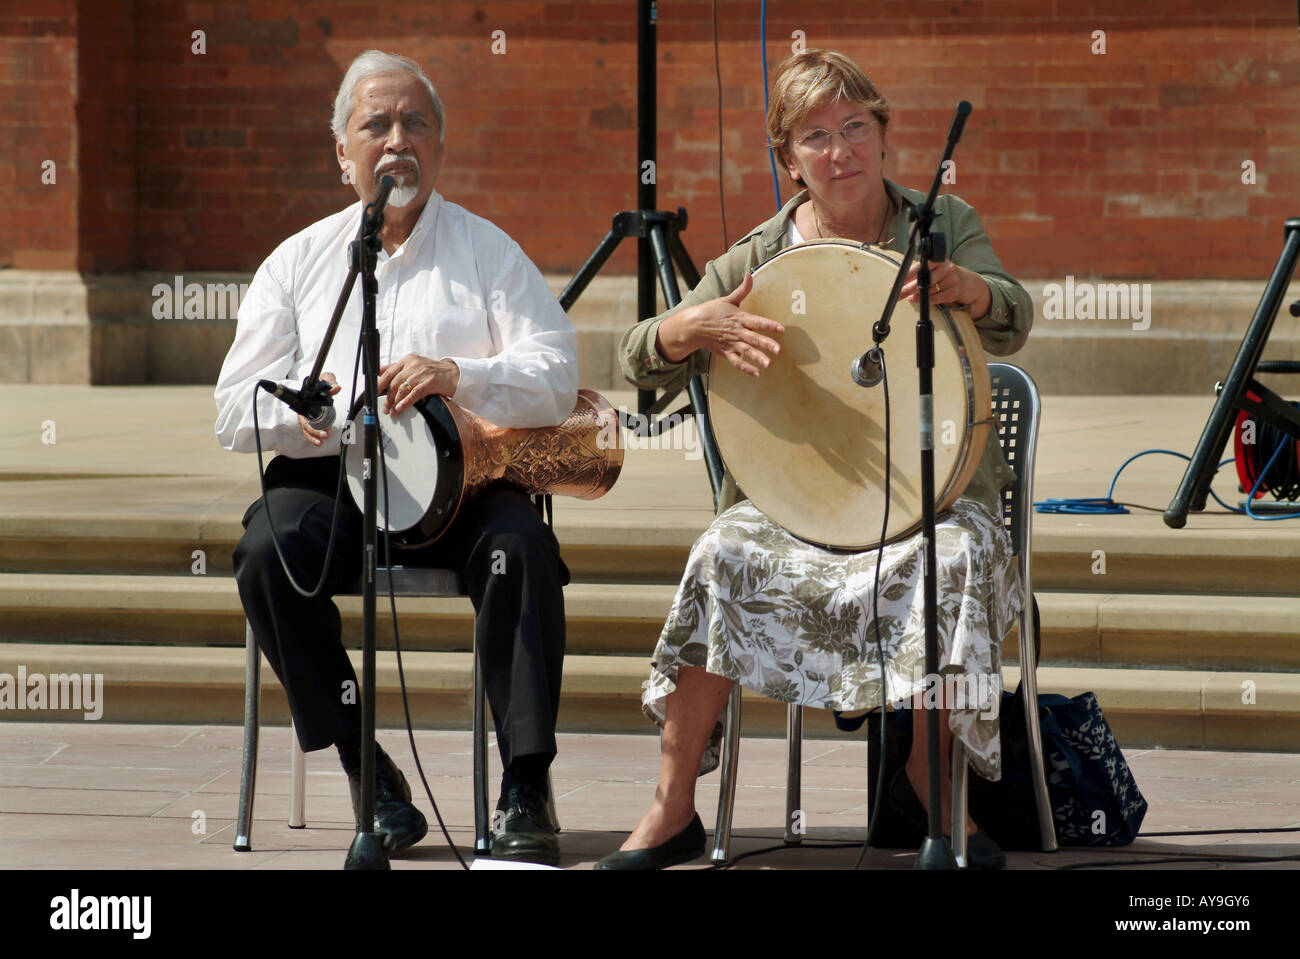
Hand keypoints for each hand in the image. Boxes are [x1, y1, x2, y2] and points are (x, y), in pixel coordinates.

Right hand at [298, 372, 340, 446]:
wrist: (320, 385)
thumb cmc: (320, 385)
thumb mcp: (326, 381)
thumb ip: (331, 384)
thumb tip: (337, 388)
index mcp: (304, 404)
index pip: (303, 416)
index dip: (310, 424)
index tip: (319, 427)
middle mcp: (303, 413)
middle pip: (305, 426)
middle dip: (314, 432)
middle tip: (325, 434)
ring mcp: (307, 418)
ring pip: (307, 431)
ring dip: (313, 438)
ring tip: (320, 442)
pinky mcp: (312, 422)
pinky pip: (311, 431)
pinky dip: (315, 437)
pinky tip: (320, 441)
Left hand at [377, 354, 460, 414]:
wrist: (454, 373)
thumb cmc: (434, 371)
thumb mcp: (414, 365)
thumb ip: (398, 367)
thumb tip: (380, 371)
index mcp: (408, 360)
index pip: (389, 372)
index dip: (380, 384)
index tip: (374, 394)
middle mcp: (414, 365)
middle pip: (395, 382)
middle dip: (388, 397)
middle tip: (386, 408)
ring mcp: (422, 373)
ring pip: (403, 388)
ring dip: (395, 402)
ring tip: (393, 411)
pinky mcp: (431, 382)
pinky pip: (415, 393)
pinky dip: (406, 401)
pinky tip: (401, 407)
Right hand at [656, 273, 785, 376]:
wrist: (694, 326)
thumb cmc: (712, 311)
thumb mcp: (728, 299)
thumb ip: (742, 290)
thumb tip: (749, 274)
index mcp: (740, 318)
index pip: (757, 322)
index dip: (769, 325)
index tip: (781, 329)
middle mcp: (737, 332)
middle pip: (754, 338)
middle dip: (766, 344)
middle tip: (778, 350)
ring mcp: (732, 343)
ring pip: (747, 352)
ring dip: (758, 358)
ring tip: (769, 364)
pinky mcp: (726, 352)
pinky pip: (737, 362)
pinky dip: (746, 368)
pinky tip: (757, 373)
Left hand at [899, 261, 990, 318]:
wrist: (971, 285)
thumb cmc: (948, 277)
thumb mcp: (937, 271)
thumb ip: (922, 274)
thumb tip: (902, 284)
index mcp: (939, 260)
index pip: (920, 266)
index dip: (907, 276)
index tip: (896, 284)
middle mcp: (946, 267)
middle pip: (922, 278)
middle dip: (907, 288)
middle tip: (897, 294)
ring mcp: (952, 279)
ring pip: (929, 288)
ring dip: (916, 295)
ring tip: (908, 298)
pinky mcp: (955, 291)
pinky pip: (937, 297)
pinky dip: (927, 300)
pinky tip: (919, 300)